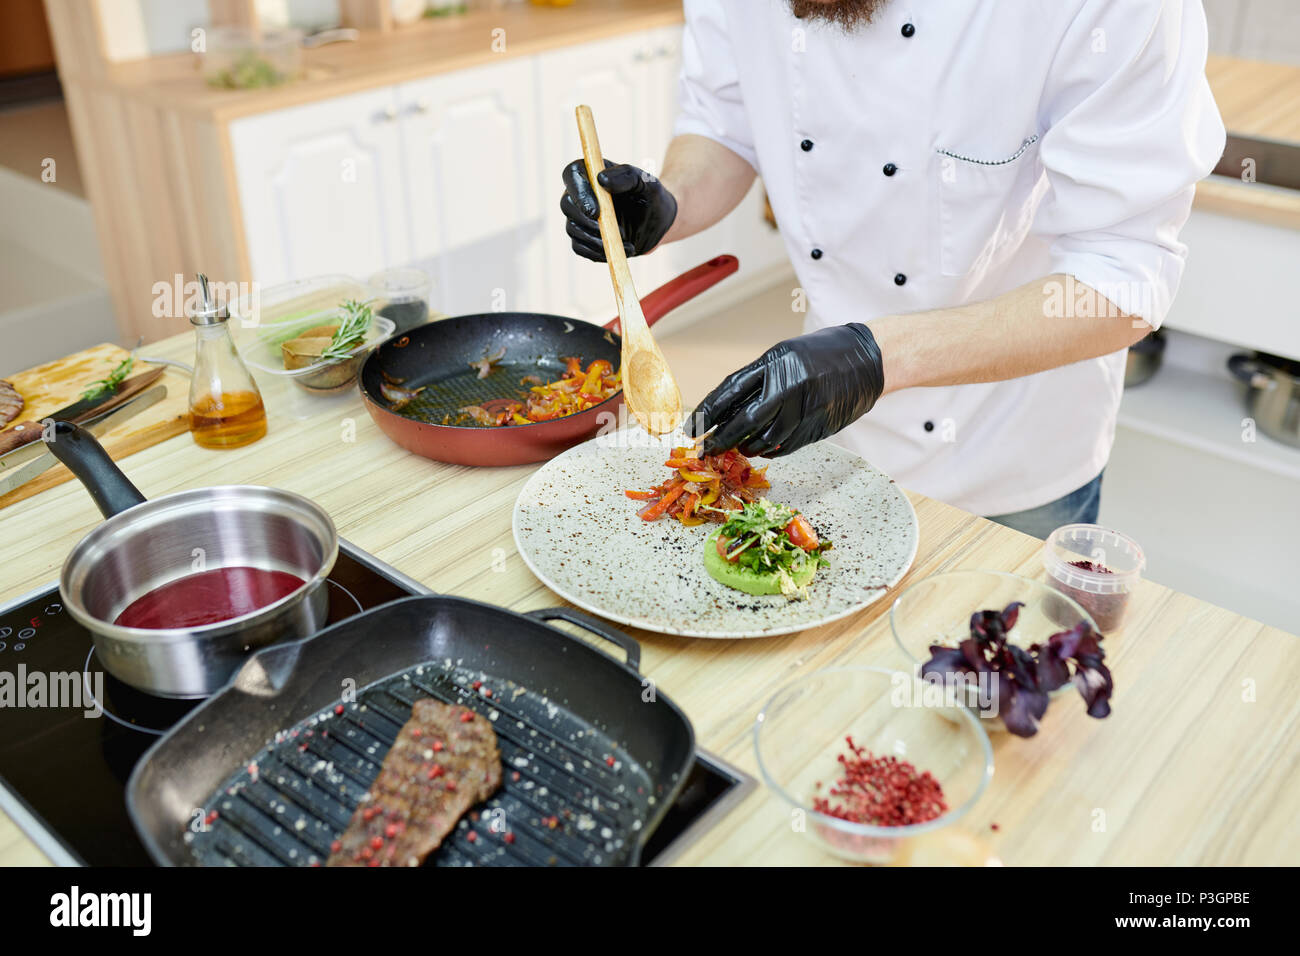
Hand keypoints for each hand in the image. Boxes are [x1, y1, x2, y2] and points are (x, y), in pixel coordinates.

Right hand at [560, 159, 676, 261]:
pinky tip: (620, 251)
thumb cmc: (651, 197)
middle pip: (566, 204)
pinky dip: (597, 252)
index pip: (572, 174)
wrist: (658, 223)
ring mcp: (580, 217)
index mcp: (592, 172)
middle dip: (586, 221)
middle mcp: (581, 194)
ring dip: (597, 239)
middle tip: (612, 231)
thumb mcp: (646, 183)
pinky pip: (579, 247)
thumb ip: (627, 176)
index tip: (596, 211)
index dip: (579, 192)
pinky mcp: (584, 238)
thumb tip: (601, 180)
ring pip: (572, 228)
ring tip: (626, 241)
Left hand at [686, 324, 885, 457]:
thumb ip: (758, 380)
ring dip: (746, 446)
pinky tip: (760, 448)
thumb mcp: (785, 355)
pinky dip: (769, 450)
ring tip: (736, 447)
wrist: (868, 359)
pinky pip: (786, 445)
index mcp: (776, 363)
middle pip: (745, 420)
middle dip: (722, 438)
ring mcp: (806, 409)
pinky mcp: (819, 426)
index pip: (731, 391)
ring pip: (766, 439)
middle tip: (707, 449)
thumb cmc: (822, 354)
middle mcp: (790, 387)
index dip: (708, 412)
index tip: (692, 428)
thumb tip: (726, 410)